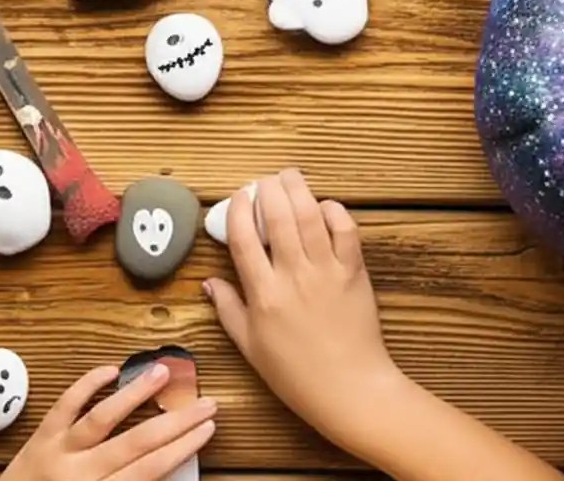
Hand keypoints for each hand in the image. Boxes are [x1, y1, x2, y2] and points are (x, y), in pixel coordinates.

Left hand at [1, 365, 216, 480]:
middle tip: (205, 403)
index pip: (151, 469)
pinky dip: (87, 384)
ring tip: (162, 373)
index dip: (183, 446)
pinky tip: (111, 370)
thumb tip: (164, 467)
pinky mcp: (39, 438)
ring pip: (102, 418)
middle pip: (137, 442)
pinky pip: (64, 405)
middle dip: (176, 421)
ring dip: (135, 394)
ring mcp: (57, 453)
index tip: (207, 428)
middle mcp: (79, 474)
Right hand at [205, 169, 400, 439]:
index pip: (244, 240)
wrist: (349, 387)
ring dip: (298, 189)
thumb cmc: (295, 373)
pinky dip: (334, 211)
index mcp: (263, 295)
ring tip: (289, 176)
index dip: (237, 211)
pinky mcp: (354, 271)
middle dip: (268, 189)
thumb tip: (209, 282)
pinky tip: (324, 207)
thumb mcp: (250, 347)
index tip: (236, 197)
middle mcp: (293, 276)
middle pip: (277, 217)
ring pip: (310, 215)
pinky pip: (346, 230)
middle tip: (265, 180)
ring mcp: (326, 271)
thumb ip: (229, 309)